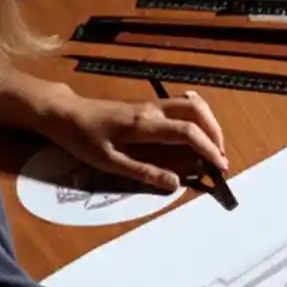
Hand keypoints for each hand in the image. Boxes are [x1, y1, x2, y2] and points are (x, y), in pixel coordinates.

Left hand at [34, 89, 227, 192]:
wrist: (66, 114)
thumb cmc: (83, 139)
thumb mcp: (108, 162)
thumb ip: (143, 172)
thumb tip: (176, 183)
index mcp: (144, 125)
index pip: (187, 131)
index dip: (208, 148)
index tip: (221, 167)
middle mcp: (153, 109)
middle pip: (196, 110)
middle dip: (215, 132)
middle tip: (220, 158)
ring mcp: (151, 104)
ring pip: (192, 103)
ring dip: (209, 123)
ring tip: (213, 148)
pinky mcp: (148, 105)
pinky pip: (182, 105)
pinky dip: (197, 118)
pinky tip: (197, 133)